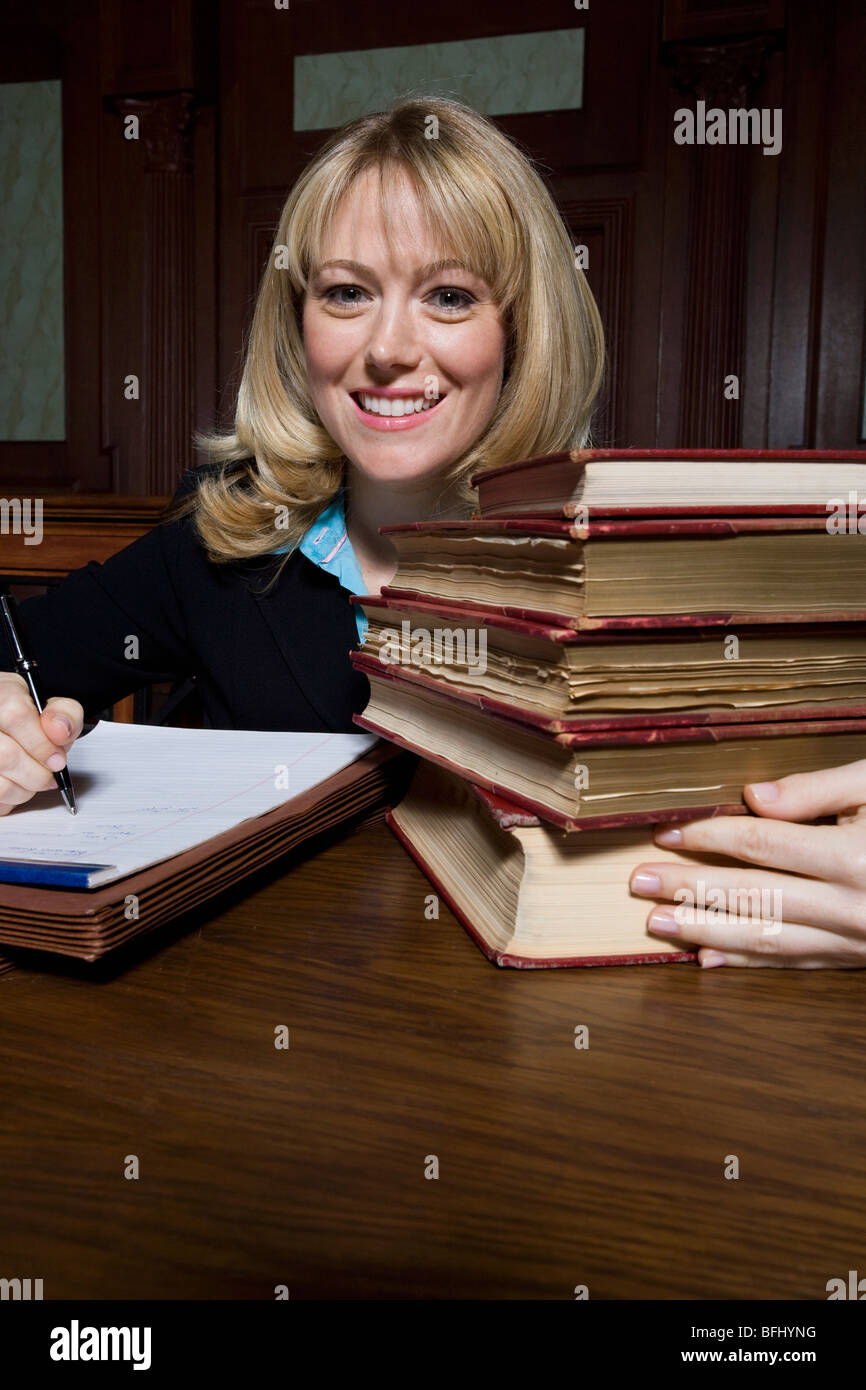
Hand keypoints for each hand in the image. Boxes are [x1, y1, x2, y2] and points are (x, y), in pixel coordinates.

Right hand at [0, 673, 83, 815]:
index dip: (42, 743)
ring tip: (34, 777)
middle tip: (51, 772)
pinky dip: (13, 798)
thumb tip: (59, 731)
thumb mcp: (49, 705)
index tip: (58, 758)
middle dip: (39, 772)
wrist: (5, 726)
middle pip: (6, 756)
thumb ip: (64, 713)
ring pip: (1, 784)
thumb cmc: (25, 717)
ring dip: (27, 788)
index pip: (15, 715)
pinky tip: (16, 782)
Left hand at [629, 760, 865, 967]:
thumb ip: (817, 789)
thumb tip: (753, 796)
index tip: (666, 833)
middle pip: (752, 894)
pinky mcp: (854, 957)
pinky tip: (706, 957)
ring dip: (705, 931)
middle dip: (689, 888)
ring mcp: (852, 938)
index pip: (763, 845)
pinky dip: (747, 962)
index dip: (709, 837)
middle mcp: (851, 905)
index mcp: (853, 857)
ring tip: (657, 922)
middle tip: (640, 881)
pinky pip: (793, 962)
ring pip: (766, 937)